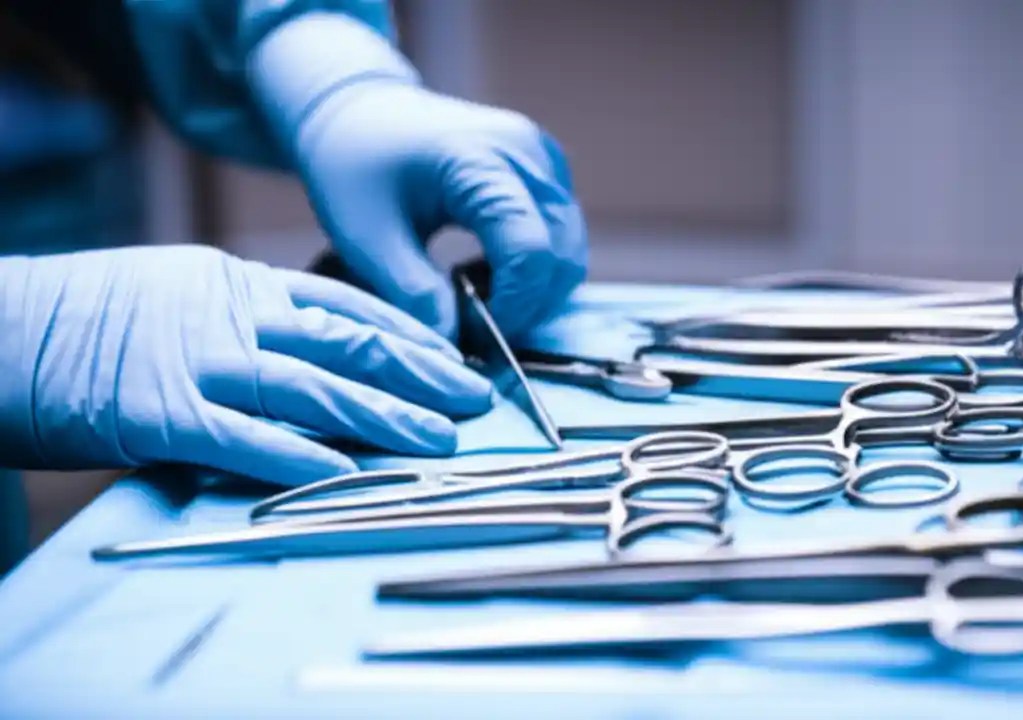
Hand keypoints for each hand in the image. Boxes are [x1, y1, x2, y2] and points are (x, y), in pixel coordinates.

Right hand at [0, 246, 491, 485]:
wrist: (1, 329)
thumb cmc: (90, 316)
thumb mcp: (180, 287)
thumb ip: (247, 312)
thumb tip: (310, 342)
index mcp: (239, 283)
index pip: (348, 306)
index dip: (409, 335)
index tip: (453, 359)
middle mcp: (232, 317)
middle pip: (348, 346)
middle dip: (420, 375)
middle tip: (473, 402)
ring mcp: (200, 364)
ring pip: (315, 391)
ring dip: (385, 419)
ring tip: (438, 441)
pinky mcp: (164, 415)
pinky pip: (248, 439)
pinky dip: (302, 458)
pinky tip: (349, 472)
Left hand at [250, 13, 587, 339]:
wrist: (359, 108)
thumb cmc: (353, 164)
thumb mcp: (366, 235)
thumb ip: (411, 292)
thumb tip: (452, 346)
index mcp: (482, 161)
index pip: (530, 251)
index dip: (512, 308)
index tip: (472, 337)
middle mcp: (530, 155)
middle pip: (560, 256)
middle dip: (524, 305)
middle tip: (468, 325)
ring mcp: (545, 159)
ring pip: (569, 251)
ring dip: (531, 289)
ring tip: (471, 292)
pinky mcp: (549, 170)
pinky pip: (562, 236)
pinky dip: (532, 268)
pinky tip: (483, 269)